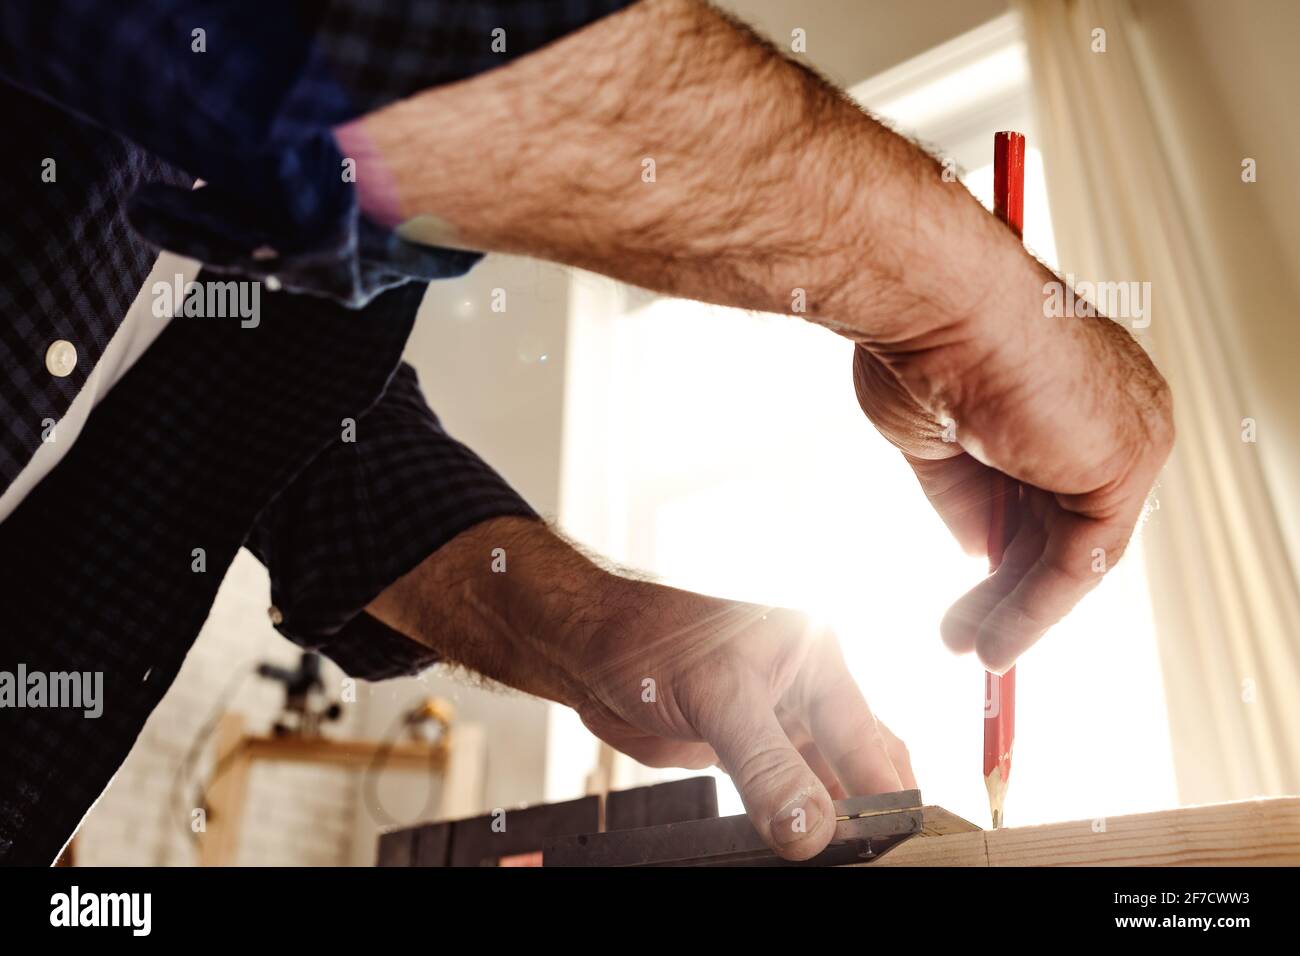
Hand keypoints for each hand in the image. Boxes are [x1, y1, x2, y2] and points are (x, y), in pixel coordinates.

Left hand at [367, 516, 913, 861]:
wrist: (586, 650)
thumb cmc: (649, 641)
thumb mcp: (717, 699)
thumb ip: (767, 767)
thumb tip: (812, 830)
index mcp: (814, 655)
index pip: (865, 737)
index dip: (883, 792)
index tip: (896, 840)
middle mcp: (802, 685)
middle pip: (856, 759)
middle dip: (867, 807)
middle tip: (879, 856)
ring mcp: (773, 717)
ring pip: (821, 779)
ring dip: (830, 819)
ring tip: (845, 859)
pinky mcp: (742, 745)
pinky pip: (782, 789)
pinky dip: (794, 819)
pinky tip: (801, 845)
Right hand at [850, 261, 1173, 671]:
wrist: (930, 301)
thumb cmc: (921, 342)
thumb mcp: (936, 440)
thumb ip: (967, 497)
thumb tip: (982, 550)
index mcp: (1071, 392)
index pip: (1047, 487)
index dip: (1009, 545)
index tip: (973, 584)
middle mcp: (1112, 412)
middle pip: (1062, 524)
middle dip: (1012, 588)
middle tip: (967, 634)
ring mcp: (1126, 436)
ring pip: (1074, 551)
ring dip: (1020, 612)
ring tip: (976, 653)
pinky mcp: (1124, 466)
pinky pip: (1082, 560)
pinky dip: (1039, 608)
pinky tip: (997, 640)